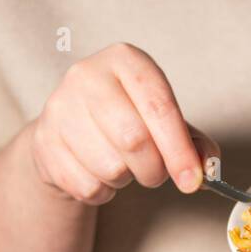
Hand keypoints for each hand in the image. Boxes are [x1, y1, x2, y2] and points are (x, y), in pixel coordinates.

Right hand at [30, 42, 217, 204]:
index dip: (180, 150)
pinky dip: (104, 191)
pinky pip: (87, 186)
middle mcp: (86, 76)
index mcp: (124, 60)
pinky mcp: (44, 142)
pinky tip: (99, 173)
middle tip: (157, 175)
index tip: (193, 181)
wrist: (69, 129)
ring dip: (127, 179)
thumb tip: (206, 170)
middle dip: (154, 169)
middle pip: (133, 139)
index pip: (159, 106)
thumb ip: (193, 143)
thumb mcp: (164, 120)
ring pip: (110, 167)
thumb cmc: (127, 120)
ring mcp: (59, 108)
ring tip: (123, 165)